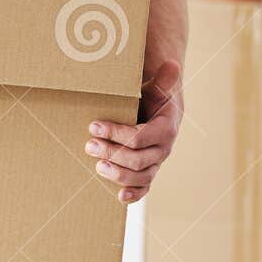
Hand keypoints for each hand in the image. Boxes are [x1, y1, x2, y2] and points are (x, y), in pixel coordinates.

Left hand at [85, 59, 183, 203]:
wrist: (160, 111)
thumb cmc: (154, 98)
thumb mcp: (157, 87)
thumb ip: (163, 79)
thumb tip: (172, 65)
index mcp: (166, 127)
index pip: (141, 136)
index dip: (117, 133)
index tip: (94, 126)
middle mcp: (163, 148)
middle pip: (138, 159)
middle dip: (111, 153)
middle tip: (89, 145)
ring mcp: (156, 162)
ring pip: (140, 176)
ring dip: (118, 174)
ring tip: (97, 165)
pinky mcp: (149, 172)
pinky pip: (145, 187)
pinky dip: (134, 194)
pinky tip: (119, 196)